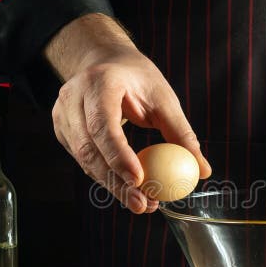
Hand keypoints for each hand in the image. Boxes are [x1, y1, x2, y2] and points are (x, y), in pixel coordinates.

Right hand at [45, 13, 210, 213]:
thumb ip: (181, 133)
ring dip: (113, 185)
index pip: (103, 124)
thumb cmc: (138, 79)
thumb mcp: (164, 98)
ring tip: (142, 203)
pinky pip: (84, 160)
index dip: (118, 154)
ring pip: (85, 160)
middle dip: (116, 182)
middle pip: (90, 148)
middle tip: (143, 204)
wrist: (105, 62)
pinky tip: (127, 189)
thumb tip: (203, 170)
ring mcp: (63, 115)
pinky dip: (105, 177)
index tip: (139, 180)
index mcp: (99, 82)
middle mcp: (73, 97)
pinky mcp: (62, 130)